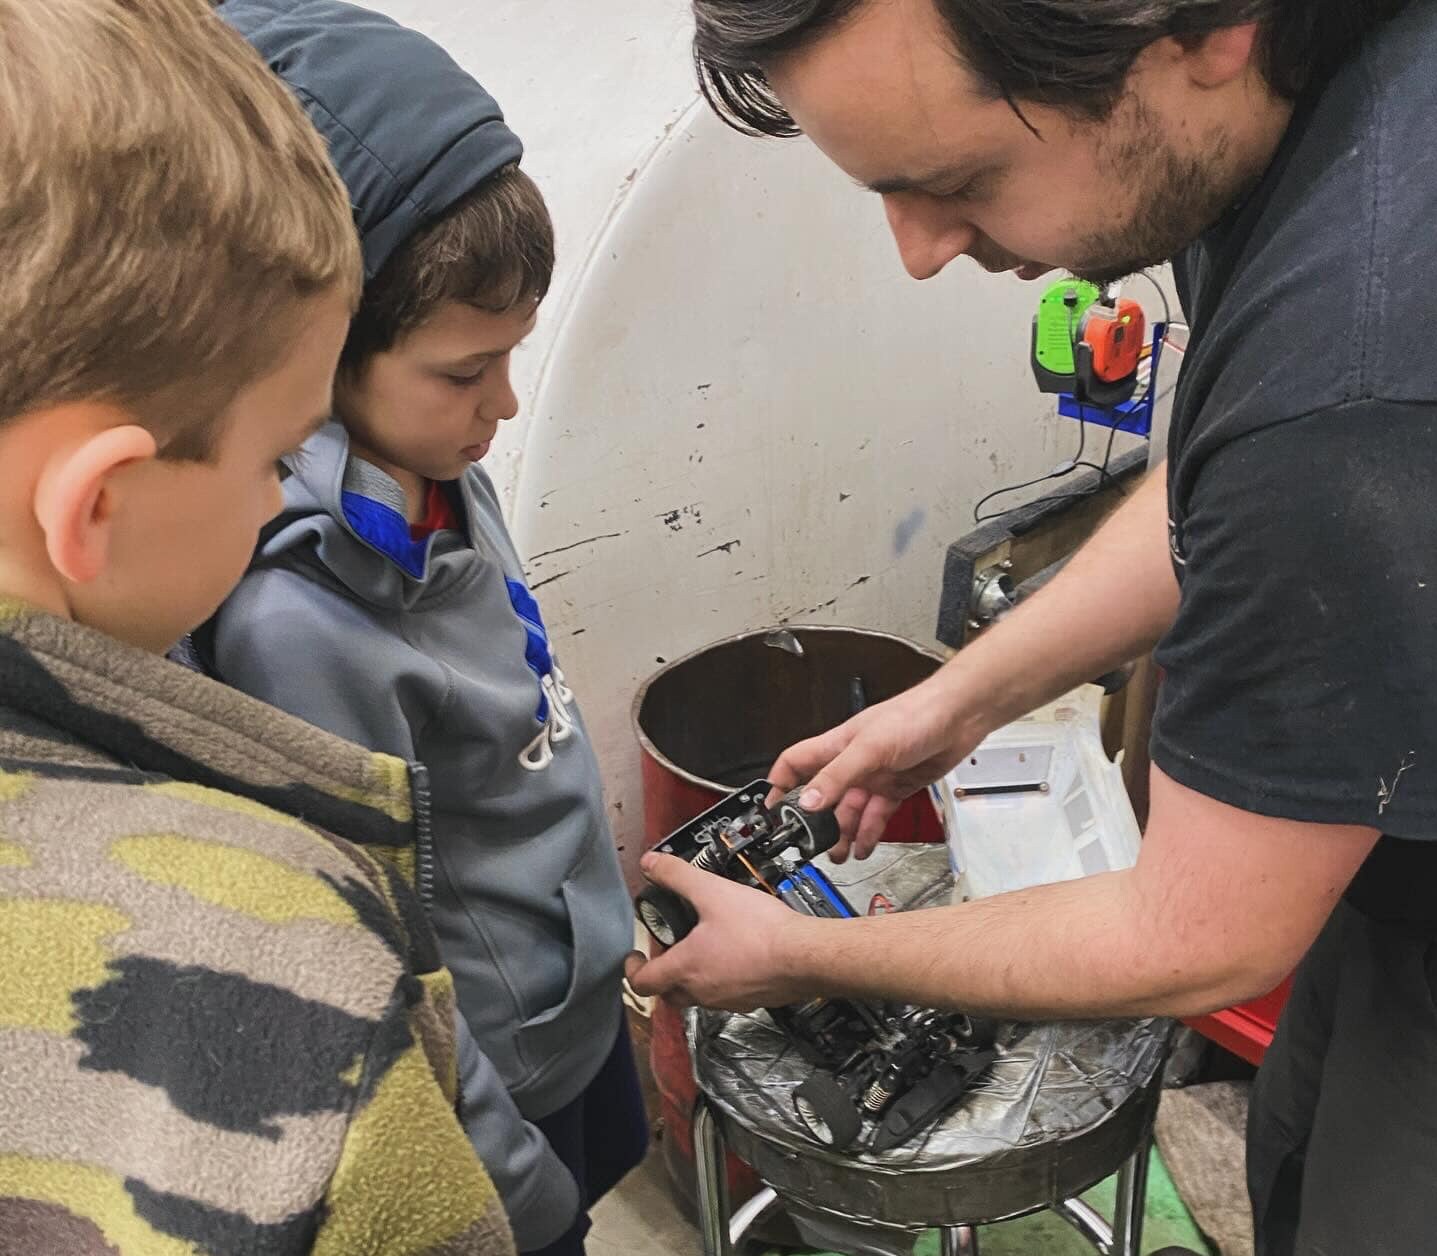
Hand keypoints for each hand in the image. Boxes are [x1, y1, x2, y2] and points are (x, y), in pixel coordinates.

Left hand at [623, 852, 815, 1010]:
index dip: (633, 969)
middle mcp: (703, 992)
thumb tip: (651, 863)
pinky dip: (721, 978)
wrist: (804, 955)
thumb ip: (677, 876)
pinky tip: (736, 953)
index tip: (635, 957)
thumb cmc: (760, 931)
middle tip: (670, 948)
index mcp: (686, 969)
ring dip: (692, 975)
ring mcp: (728, 1000)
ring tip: (704, 944)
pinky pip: (726, 994)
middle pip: (669, 993)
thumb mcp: (711, 891)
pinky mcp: (751, 1000)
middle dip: (663, 972)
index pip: (643, 983)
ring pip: (698, 995)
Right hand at [766, 674, 971, 861]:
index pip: (795, 764)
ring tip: (839, 853)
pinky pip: (876, 815)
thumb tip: (809, 801)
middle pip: (824, 796)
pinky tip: (865, 846)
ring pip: (850, 811)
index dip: (779, 784)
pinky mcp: (896, 788)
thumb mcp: (869, 748)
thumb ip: (838, 776)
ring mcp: (874, 777)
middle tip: (812, 844)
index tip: (770, 809)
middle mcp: (852, 763)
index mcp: (837, 746)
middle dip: (816, 821)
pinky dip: (869, 832)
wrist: (958, 718)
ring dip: (844, 833)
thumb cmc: (914, 715)